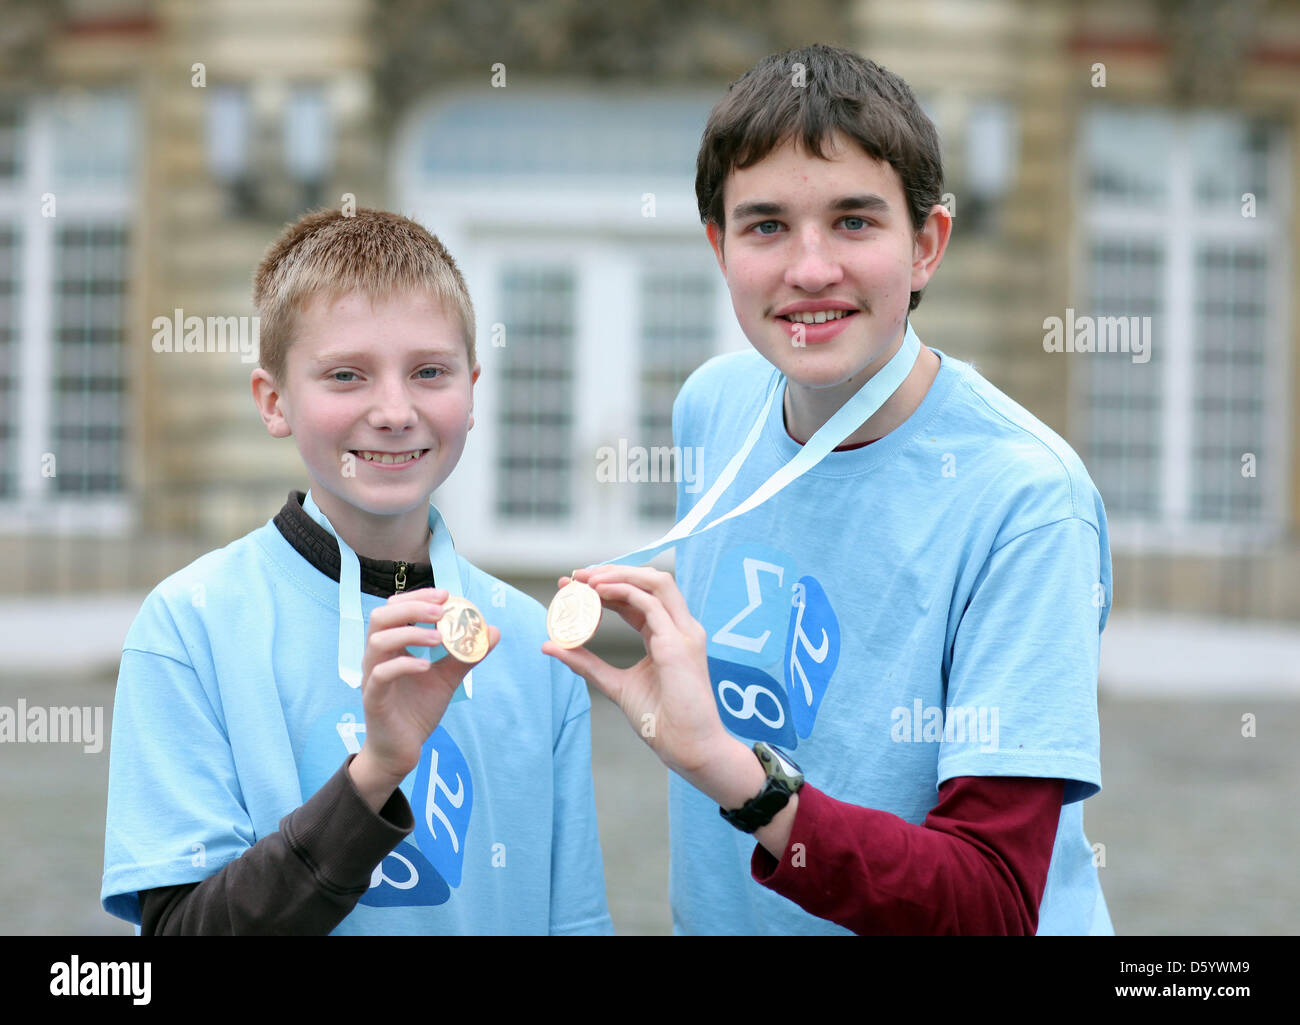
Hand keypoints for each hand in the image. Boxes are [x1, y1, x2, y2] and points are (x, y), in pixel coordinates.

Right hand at [351, 587, 498, 808]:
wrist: (402, 751)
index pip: (396, 609)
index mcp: (392, 647)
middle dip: (412, 607)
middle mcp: (377, 657)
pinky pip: (381, 675)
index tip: (446, 595)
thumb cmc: (417, 711)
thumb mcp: (447, 678)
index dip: (419, 597)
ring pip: (378, 641)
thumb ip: (466, 655)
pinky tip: (426, 666)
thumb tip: (492, 631)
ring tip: (439, 637)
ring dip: (410, 632)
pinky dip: (404, 664)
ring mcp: (371, 677)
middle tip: (442, 610)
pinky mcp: (373, 699)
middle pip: (382, 616)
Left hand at [542, 566, 736, 785]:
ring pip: (656, 582)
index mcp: (668, 635)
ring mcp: (683, 632)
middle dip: (611, 573)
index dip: (606, 587)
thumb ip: (586, 663)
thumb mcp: (615, 684)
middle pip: (648, 581)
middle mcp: (679, 628)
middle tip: (574, 577)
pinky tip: (598, 593)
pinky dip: (624, 591)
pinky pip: (652, 603)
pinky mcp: (679, 642)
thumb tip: (549, 645)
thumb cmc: (660, 721)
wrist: (687, 748)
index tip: (572, 587)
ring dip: (619, 574)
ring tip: (586, 580)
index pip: (637, 598)